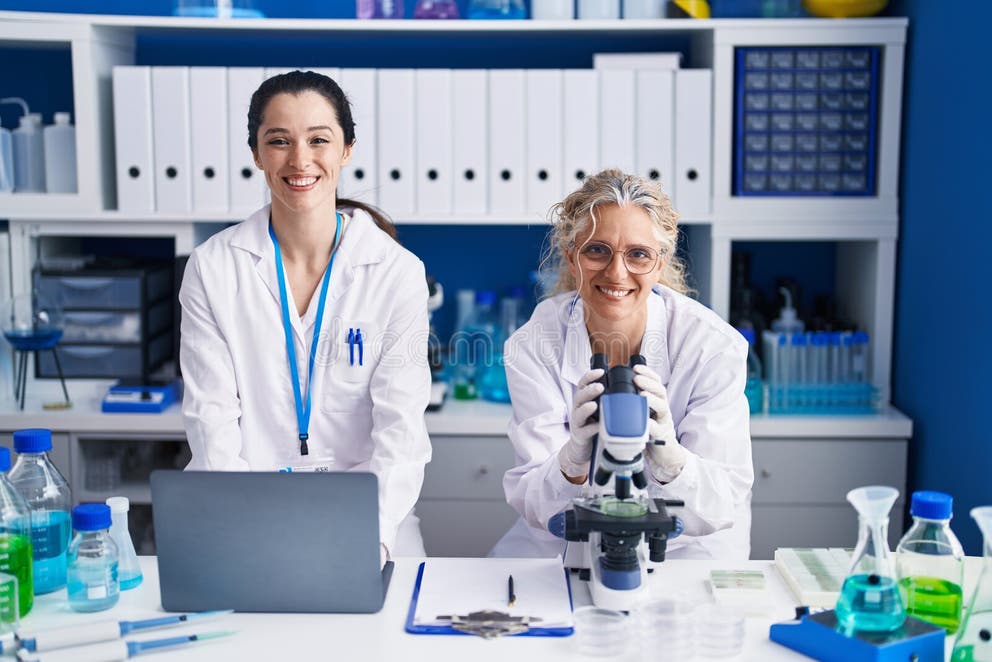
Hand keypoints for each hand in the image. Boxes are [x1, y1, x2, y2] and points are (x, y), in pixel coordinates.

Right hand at [558, 368, 604, 481]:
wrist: (582, 448)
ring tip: (594, 404)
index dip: (590, 376)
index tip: (601, 371)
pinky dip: (591, 428)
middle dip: (589, 390)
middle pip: (579, 396)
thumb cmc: (593, 425)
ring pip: (579, 412)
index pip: (583, 384)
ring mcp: (578, 422)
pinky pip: (584, 431)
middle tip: (600, 386)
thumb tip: (626, 386)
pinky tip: (598, 426)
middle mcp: (578, 408)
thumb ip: (606, 399)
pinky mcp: (580, 435)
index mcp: (584, 400)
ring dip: (586, 408)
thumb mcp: (599, 409)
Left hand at [634, 364, 686, 481]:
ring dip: (652, 400)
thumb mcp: (644, 414)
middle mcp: (663, 409)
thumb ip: (636, 403)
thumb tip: (619, 390)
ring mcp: (664, 422)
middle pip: (660, 391)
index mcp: (657, 402)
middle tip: (636, 378)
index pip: (655, 383)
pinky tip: (645, 422)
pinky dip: (651, 425)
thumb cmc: (651, 432)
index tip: (636, 367)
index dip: (648, 374)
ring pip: (662, 407)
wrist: (665, 455)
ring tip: (642, 395)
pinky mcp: (662, 436)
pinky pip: (657, 429)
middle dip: (649, 383)